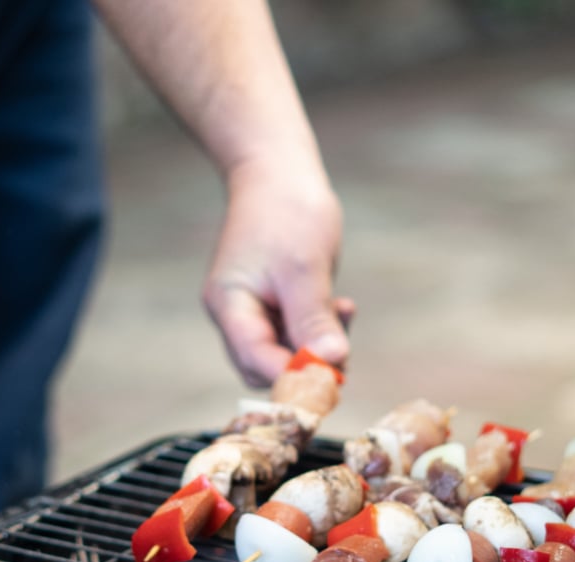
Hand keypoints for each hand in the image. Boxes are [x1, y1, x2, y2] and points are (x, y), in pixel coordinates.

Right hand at [203, 156, 353, 387]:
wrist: (278, 171)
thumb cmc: (286, 211)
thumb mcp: (305, 268)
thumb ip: (314, 319)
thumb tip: (331, 364)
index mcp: (230, 305)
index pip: (254, 360)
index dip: (291, 376)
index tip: (329, 377)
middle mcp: (236, 314)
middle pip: (266, 366)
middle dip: (306, 365)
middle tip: (344, 354)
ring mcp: (254, 309)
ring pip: (285, 352)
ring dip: (318, 345)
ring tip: (344, 314)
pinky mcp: (274, 303)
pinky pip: (296, 332)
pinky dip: (320, 328)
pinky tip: (342, 308)